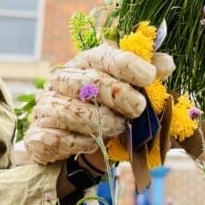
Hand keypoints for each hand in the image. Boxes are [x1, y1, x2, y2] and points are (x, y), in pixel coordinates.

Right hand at [24, 44, 173, 164]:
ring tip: (119, 128)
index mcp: (86, 63)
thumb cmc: (109, 113)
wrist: (79, 149)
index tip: (150, 75)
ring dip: (99, 121)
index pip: (103, 55)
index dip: (127, 63)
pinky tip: (91, 144)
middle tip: (139, 108)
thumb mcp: (132, 94)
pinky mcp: (37, 135)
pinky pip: (55, 138)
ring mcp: (46, 106)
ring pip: (69, 110)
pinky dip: (77, 142)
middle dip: (117, 94)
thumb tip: (167, 64)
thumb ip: (148, 77)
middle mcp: (63, 80)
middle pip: (87, 80)